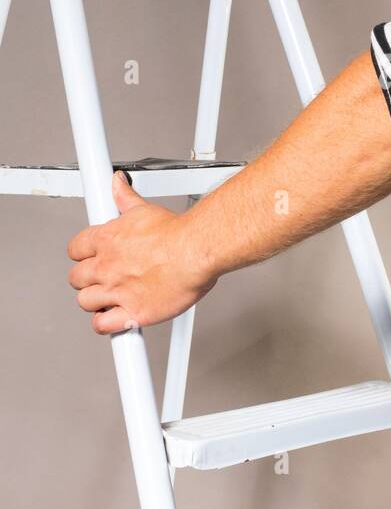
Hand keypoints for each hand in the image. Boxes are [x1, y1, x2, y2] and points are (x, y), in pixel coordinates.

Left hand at [67, 171, 217, 334]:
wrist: (198, 250)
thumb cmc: (178, 233)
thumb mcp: (144, 210)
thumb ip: (125, 198)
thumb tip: (117, 183)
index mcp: (107, 240)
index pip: (75, 250)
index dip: (82, 256)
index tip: (92, 258)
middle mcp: (107, 266)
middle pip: (76, 278)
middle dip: (87, 279)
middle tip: (104, 278)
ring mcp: (117, 290)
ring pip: (85, 301)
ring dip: (95, 301)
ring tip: (111, 298)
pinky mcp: (132, 312)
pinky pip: (103, 325)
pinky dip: (106, 324)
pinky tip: (116, 318)